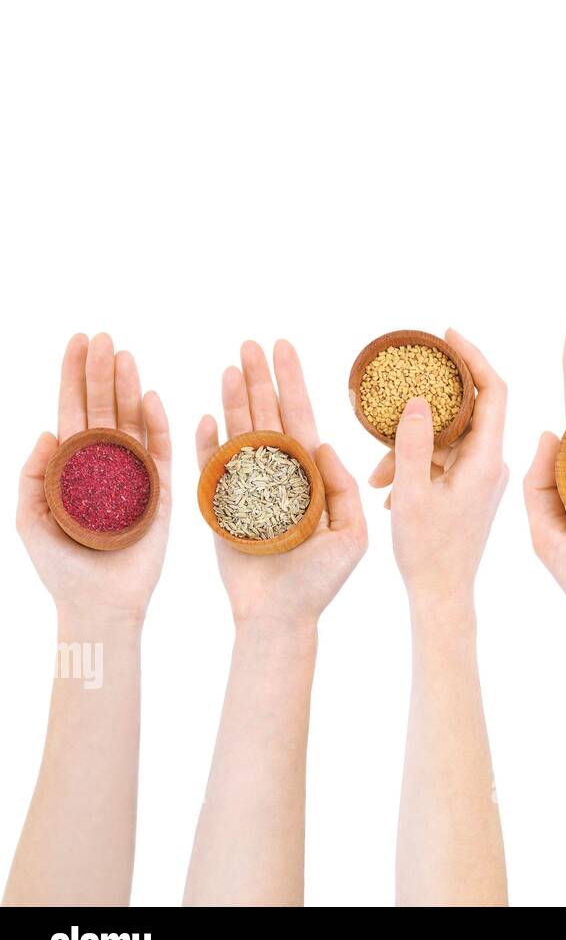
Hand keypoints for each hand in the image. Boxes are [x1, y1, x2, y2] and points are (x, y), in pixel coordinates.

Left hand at [16, 333, 171, 627]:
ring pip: (133, 420)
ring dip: (128, 386)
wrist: (99, 602)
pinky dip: (158, 422)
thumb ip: (33, 476)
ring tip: (124, 354)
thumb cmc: (61, 567)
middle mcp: (105, 463)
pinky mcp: (161, 491)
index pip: (73, 409)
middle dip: (102, 370)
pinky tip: (151, 395)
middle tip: (104, 336)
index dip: (73, 375)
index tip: (78, 340)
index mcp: (72, 465)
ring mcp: (135, 474)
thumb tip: (48, 430)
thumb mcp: (29, 520)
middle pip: (104, 406)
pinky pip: (162, 449)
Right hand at [195, 341, 366, 629]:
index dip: (292, 382)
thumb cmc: (322, 583)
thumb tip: (324, 444)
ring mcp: (248, 489)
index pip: (301, 417)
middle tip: (251, 342)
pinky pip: (210, 468)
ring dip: (235, 399)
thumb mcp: (352, 535)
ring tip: (231, 364)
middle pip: (268, 416)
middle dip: (261, 378)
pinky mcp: (221, 508)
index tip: (283, 347)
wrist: (280, 620)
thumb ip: (343, 489)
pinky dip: (206, 442)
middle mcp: (279, 476)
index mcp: (311, 476)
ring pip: (239, 434)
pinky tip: (206, 413)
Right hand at [366, 330, 508, 615]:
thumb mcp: (410, 493)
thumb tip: (419, 399)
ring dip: (410, 447)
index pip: (495, 391)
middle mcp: (492, 464)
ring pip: (447, 441)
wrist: (441, 598)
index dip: (474, 357)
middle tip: (397, 389)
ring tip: (377, 476)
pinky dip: (415, 467)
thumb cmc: (427, 553)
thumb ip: (413, 443)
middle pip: (466, 412)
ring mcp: (483, 478)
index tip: (447, 335)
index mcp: (487, 460)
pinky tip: (386, 489)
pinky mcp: (470, 492)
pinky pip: (443, 463)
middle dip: (425, 406)